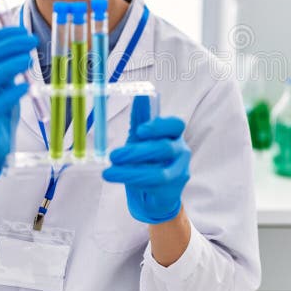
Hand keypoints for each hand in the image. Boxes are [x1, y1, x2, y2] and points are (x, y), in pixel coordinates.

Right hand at [0, 26, 36, 183]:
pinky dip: (10, 95)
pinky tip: (26, 87)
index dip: (0, 36)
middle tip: (30, 42)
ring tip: (28, 59)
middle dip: (6, 46)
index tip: (23, 30)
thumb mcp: (0, 84)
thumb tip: (24, 42)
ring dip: (7, 67)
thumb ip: (6, 66)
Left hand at [102, 96, 190, 223]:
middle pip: (165, 148)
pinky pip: (154, 186)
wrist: (154, 194)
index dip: (159, 126)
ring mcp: (179, 172)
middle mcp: (181, 151)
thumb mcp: (141, 139)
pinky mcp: (172, 190)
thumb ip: (140, 120)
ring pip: (159, 172)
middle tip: (114, 155)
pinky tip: (119, 179)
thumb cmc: (148, 161)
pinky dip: (134, 181)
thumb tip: (139, 96)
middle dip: (137, 152)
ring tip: (109, 172)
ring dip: (131, 171)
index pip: (176, 125)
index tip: (140, 130)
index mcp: (173, 135)